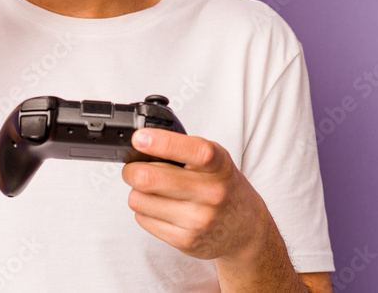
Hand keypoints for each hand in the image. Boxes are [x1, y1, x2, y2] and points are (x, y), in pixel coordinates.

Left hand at [121, 128, 266, 263]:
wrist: (246, 228)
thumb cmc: (223, 187)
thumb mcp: (217, 160)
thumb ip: (186, 150)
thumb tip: (143, 146)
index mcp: (219, 166)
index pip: (194, 151)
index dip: (163, 143)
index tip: (139, 138)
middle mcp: (211, 193)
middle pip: (150, 178)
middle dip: (131, 170)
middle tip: (133, 168)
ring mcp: (198, 220)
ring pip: (139, 200)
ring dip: (137, 192)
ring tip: (151, 191)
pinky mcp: (186, 241)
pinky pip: (143, 219)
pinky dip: (144, 211)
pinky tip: (159, 208)